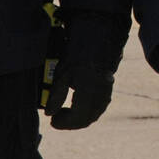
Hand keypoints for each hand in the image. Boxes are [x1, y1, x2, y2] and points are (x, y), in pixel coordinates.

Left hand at [42, 10, 128, 129]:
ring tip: (66, 112)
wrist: (98, 35)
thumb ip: (56, 95)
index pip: (77, 118)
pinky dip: (88, 111)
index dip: (63, 123)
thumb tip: (49, 113)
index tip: (52, 121)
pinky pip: (100, 106)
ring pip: (95, 114)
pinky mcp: (108, 86)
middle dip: (71, 123)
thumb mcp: (62, 73)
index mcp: (88, 93)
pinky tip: (78, 105)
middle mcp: (100, 95)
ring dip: (80, 118)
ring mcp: (106, 91)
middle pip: (87, 119)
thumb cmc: (78, 52)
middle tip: (57, 118)